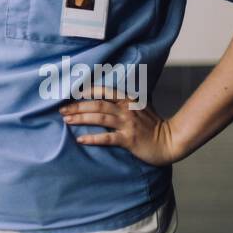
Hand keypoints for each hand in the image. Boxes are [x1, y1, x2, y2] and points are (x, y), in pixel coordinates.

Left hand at [59, 85, 182, 165]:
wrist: (170, 142)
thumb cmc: (153, 125)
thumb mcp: (141, 106)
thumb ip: (126, 99)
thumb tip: (109, 93)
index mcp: (128, 100)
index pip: (104, 91)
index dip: (87, 91)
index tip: (71, 93)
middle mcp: (126, 110)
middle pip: (97, 104)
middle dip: (77, 106)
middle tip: (61, 110)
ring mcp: (127, 124)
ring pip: (99, 118)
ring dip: (80, 118)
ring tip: (66, 120)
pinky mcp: (129, 140)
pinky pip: (107, 138)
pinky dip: (93, 138)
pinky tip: (80, 139)